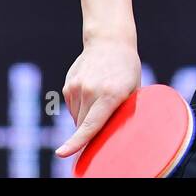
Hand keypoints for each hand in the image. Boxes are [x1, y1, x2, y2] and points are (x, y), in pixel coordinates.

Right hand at [55, 37, 141, 157]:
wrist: (110, 41)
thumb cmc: (127, 69)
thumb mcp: (134, 88)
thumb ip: (122, 111)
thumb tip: (111, 135)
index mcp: (110, 94)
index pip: (90, 125)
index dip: (76, 142)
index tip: (62, 153)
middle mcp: (91, 91)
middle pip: (83, 125)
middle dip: (90, 130)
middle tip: (105, 117)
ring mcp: (77, 87)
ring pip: (76, 117)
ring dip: (86, 116)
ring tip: (101, 95)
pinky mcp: (68, 85)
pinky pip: (72, 107)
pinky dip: (81, 107)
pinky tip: (92, 91)